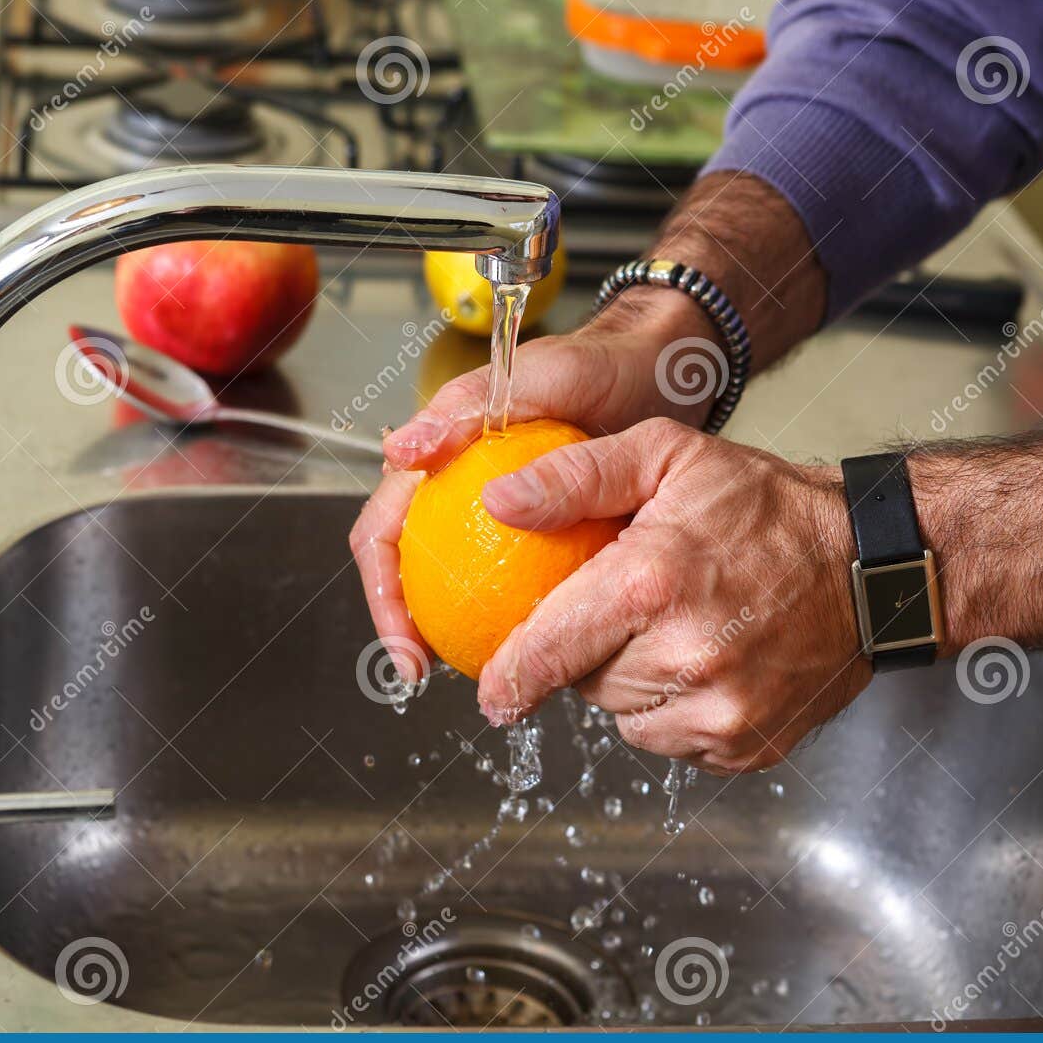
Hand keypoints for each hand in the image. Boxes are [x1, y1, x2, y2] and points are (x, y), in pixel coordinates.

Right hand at [350, 292, 713, 680]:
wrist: (660, 374)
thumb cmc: (599, 367)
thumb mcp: (538, 378)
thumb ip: (470, 407)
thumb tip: (402, 451)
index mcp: (439, 456)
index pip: (384, 530)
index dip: (382, 590)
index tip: (405, 641)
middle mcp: (457, 490)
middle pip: (408, 570)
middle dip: (405, 630)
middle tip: (421, 673)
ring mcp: (496, 517)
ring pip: (455, 585)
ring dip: (452, 633)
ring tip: (475, 675)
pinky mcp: (540, 536)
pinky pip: (514, 586)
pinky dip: (515, 620)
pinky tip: (532, 652)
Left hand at [476, 418, 871, 774]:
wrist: (872, 564)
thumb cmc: (766, 505)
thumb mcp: (667, 457)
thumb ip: (575, 477)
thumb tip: (499, 503)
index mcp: (653, 584)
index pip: (547, 649)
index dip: (508, 675)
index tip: (490, 690)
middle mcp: (686, 657)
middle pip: (585, 681)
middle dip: (591, 648)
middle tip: (633, 604)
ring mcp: (721, 712)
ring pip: (626, 716)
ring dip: (633, 680)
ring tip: (678, 627)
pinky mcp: (744, 747)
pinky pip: (673, 739)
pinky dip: (676, 707)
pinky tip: (709, 659)